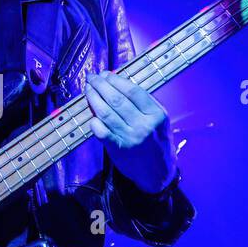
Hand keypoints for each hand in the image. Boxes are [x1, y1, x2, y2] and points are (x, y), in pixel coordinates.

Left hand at [83, 70, 176, 193]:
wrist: (158, 172)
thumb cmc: (156, 141)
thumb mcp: (159, 120)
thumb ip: (143, 103)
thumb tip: (117, 83)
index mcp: (156, 115)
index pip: (133, 91)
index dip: (116, 80)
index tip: (106, 74)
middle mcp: (144, 126)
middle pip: (117, 100)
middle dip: (101, 86)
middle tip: (92, 78)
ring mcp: (130, 138)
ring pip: (106, 113)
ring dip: (93, 99)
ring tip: (88, 90)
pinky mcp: (119, 149)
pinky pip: (101, 132)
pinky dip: (94, 121)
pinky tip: (91, 114)